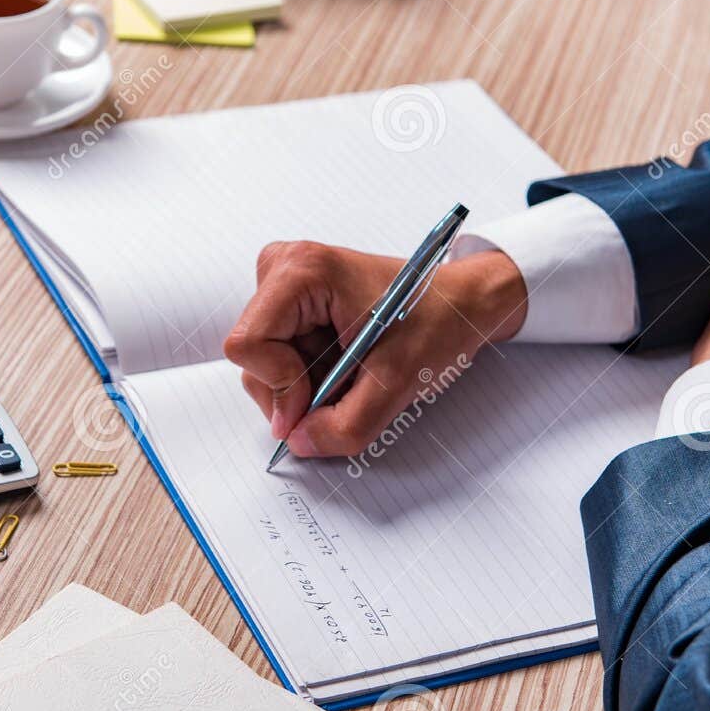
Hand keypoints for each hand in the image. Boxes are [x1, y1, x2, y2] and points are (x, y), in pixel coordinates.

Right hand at [223, 242, 527, 457]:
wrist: (462, 304)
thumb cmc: (437, 321)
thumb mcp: (395, 383)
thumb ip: (344, 425)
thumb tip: (300, 443)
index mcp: (303, 270)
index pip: (248, 344)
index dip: (279, 385)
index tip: (318, 400)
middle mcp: (285, 267)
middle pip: (253, 357)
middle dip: (295, 389)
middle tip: (348, 386)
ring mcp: (286, 285)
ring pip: (264, 363)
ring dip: (306, 385)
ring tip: (352, 373)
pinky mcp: (293, 302)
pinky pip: (279, 357)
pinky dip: (311, 376)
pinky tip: (345, 366)